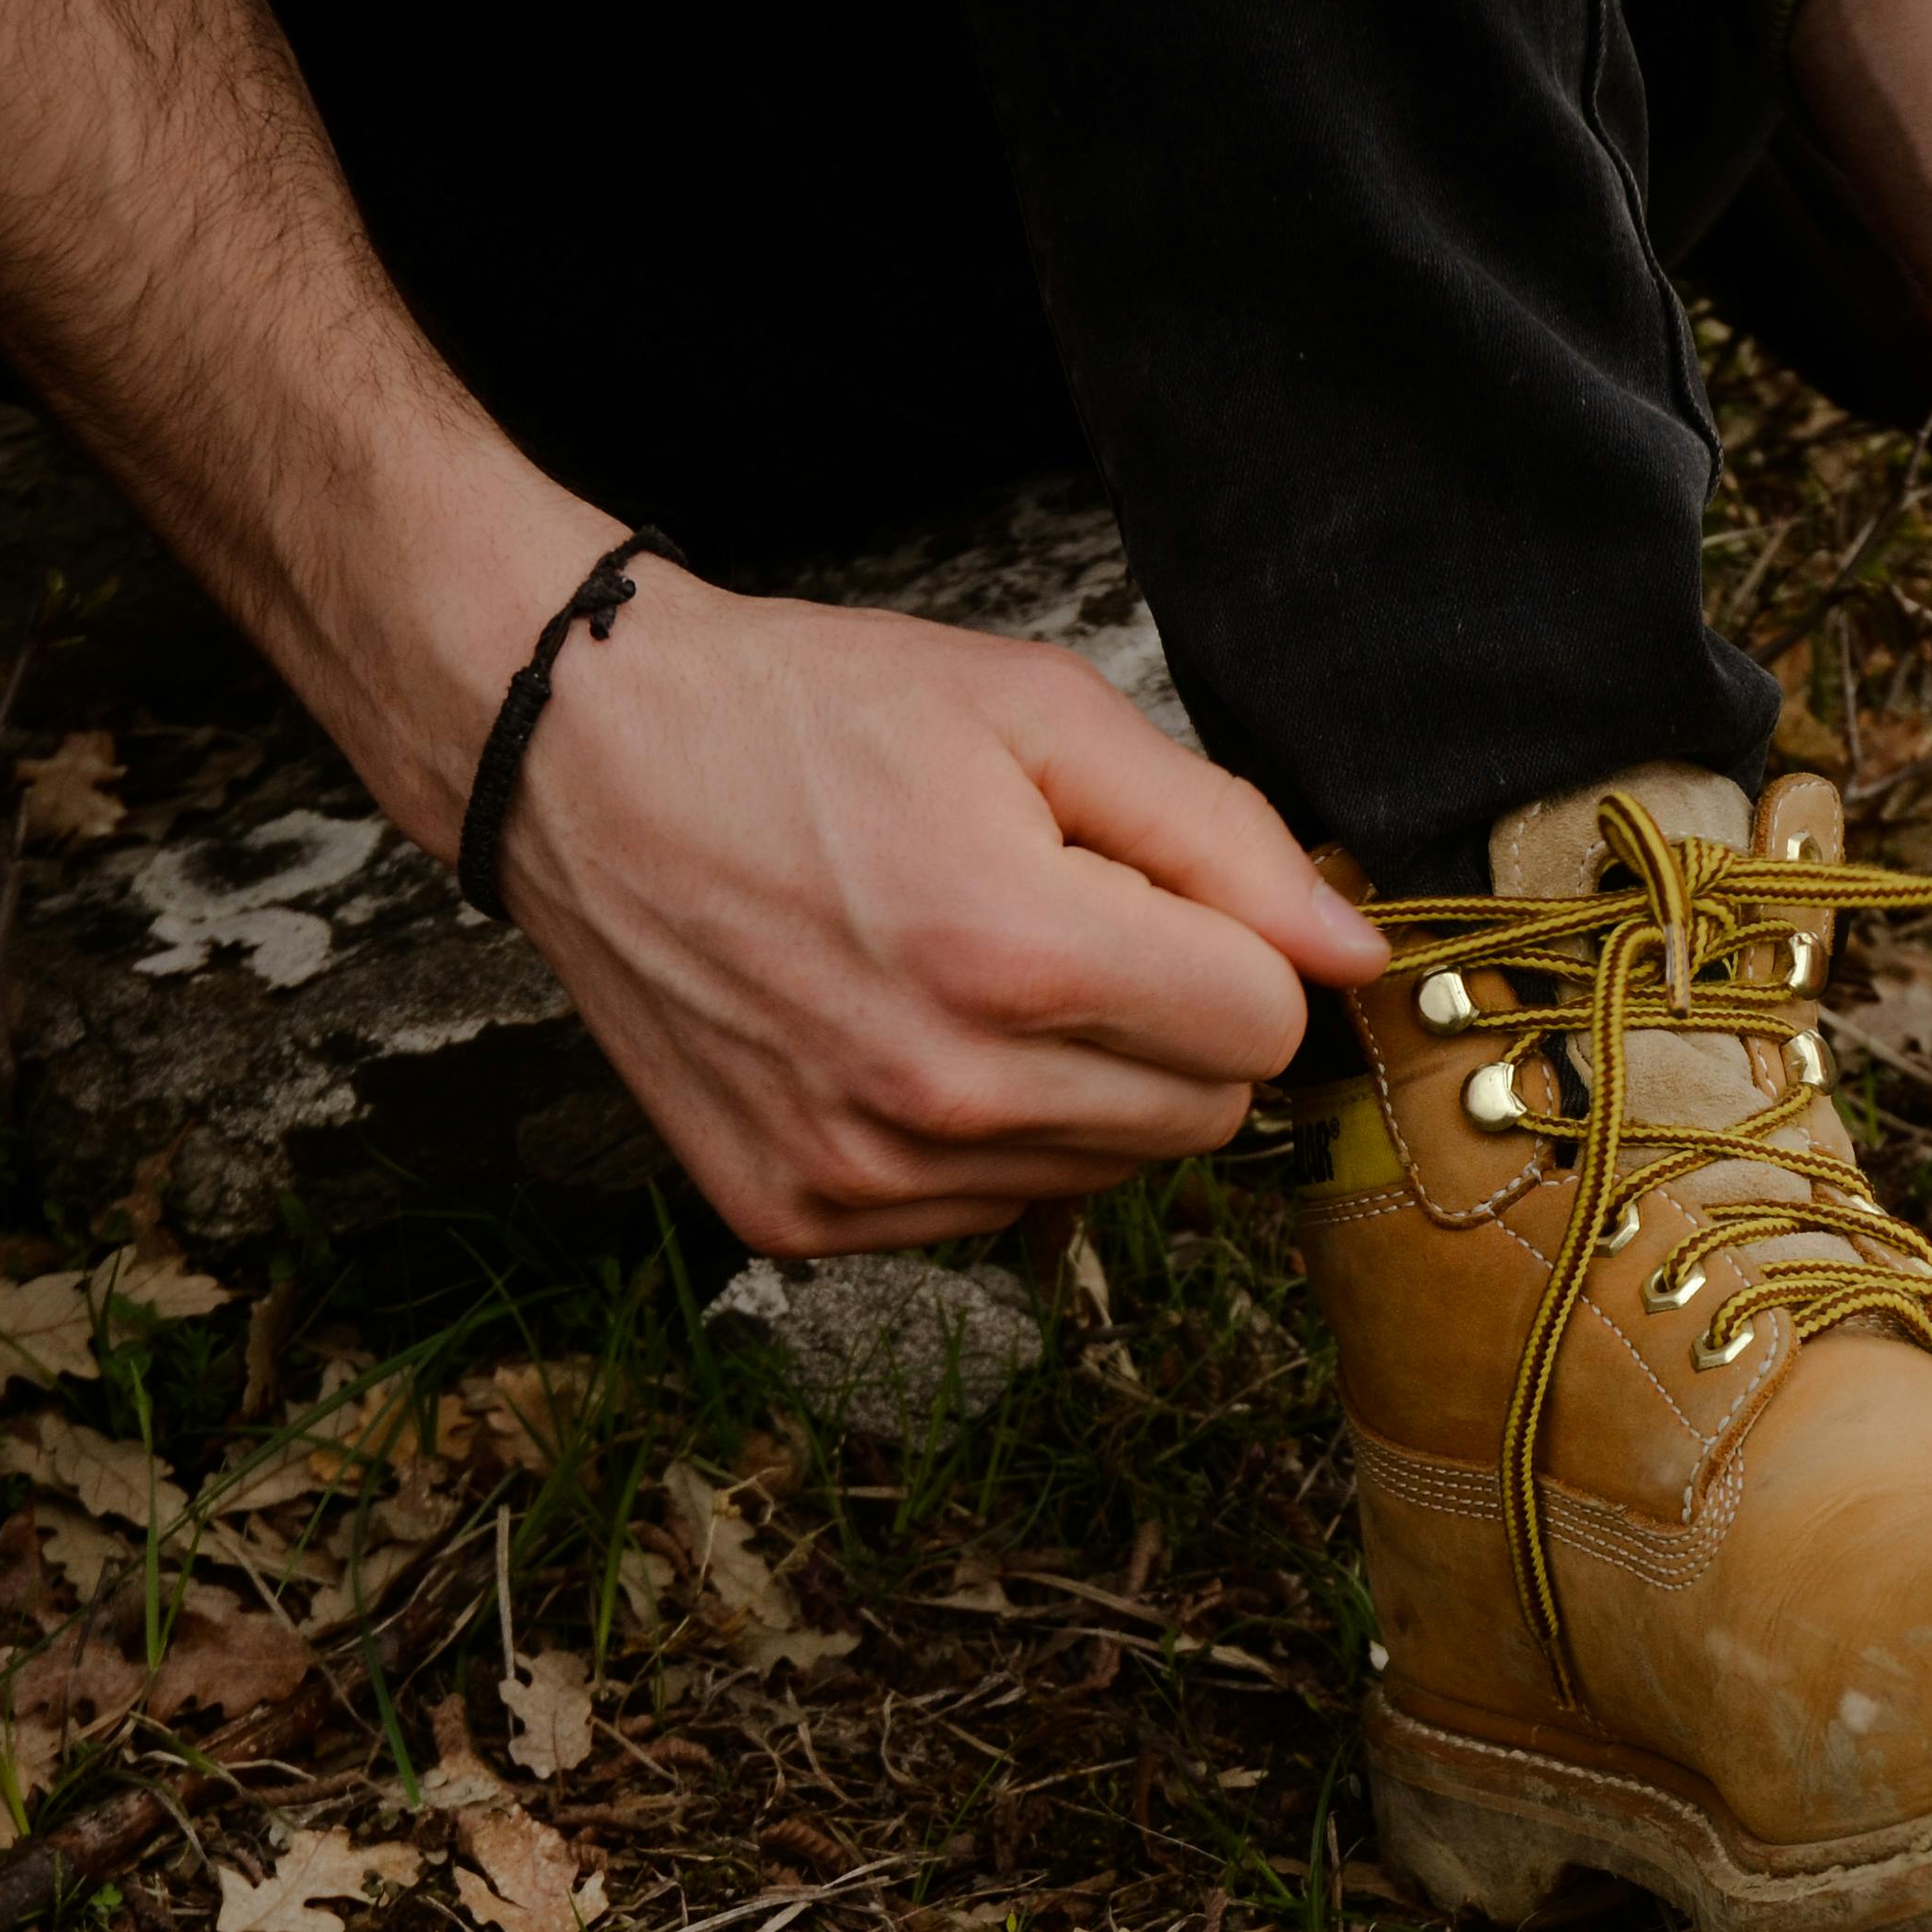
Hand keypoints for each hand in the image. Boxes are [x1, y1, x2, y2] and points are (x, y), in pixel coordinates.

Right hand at [365, 529, 1385, 1257]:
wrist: (577, 760)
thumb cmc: (811, 716)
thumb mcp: (1040, 713)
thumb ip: (1224, 837)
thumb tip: (1354, 954)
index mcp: (1011, 952)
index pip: (1264, 1028)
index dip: (1237, 950)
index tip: (1154, 893)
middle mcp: (937, 1090)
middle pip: (1203, 1118)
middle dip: (1175, 1022)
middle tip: (1061, 921)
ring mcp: (861, 1173)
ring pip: (1106, 1174)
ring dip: (1081, 1083)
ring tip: (966, 969)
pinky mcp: (800, 1217)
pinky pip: (992, 1211)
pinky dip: (982, 1134)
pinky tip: (899, 1030)